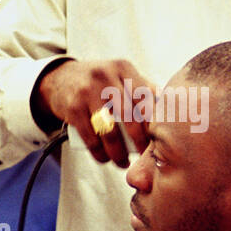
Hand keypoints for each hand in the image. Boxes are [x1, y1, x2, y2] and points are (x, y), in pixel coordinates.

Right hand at [35, 59, 155, 166]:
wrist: (60, 79)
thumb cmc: (100, 83)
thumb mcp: (120, 76)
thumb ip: (143, 88)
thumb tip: (171, 109)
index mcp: (123, 68)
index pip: (145, 98)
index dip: (153, 122)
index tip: (158, 140)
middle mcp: (106, 76)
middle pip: (130, 115)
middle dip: (139, 141)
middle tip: (144, 156)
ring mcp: (87, 91)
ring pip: (109, 131)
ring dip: (118, 153)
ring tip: (123, 162)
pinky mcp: (73, 107)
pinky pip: (90, 137)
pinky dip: (99, 153)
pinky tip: (105, 159)